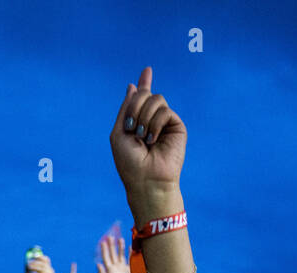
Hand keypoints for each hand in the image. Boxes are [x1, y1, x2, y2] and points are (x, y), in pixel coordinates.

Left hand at [25, 253, 53, 272]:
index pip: (47, 259)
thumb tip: (28, 261)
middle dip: (34, 262)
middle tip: (27, 263)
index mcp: (49, 269)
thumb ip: (35, 268)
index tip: (33, 256)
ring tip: (27, 268)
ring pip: (40, 268)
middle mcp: (51, 270)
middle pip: (42, 263)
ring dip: (33, 267)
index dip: (40, 257)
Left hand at [96, 234, 134, 272]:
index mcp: (109, 269)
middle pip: (113, 254)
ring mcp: (122, 267)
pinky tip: (130, 246)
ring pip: (121, 255)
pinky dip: (130, 252)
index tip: (103, 242)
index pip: (106, 257)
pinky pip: (130, 258)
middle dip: (111, 245)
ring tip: (120, 239)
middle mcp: (115, 267)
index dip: (104, 250)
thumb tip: (98, 264)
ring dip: (120, 247)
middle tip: (110, 237)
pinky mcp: (130, 269)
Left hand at [110, 67, 186, 205]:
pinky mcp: (177, 127)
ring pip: (156, 99)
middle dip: (134, 107)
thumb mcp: (119, 132)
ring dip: (143, 116)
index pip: (142, 98)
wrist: (146, 180)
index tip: (147, 70)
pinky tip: (152, 139)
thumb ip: (126, 108)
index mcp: (137, 121)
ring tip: (142, 137)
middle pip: (145, 94)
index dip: (144, 83)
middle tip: (131, 128)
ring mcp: (165, 123)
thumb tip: (133, 86)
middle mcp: (152, 120)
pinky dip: (155, 123)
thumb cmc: (129, 162)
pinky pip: (165, 111)